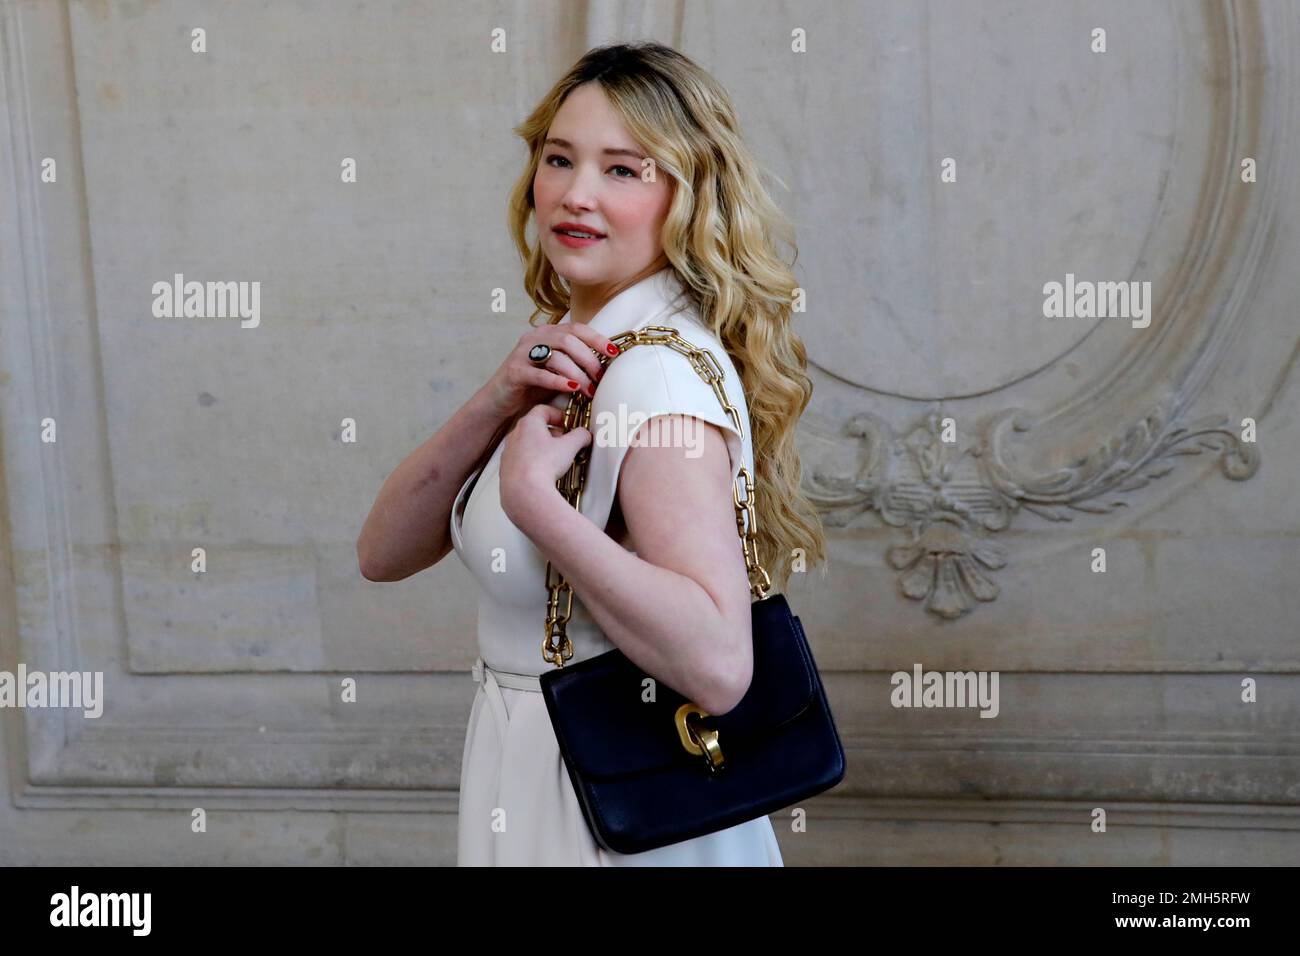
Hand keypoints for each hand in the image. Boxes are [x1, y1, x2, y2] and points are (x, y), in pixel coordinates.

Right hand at [482, 322, 618, 420]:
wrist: (500, 401)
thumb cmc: (533, 386)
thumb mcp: (558, 370)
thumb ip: (576, 363)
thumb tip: (607, 367)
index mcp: (547, 333)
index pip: (577, 329)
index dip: (597, 339)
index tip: (614, 353)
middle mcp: (534, 338)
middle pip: (568, 340)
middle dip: (589, 359)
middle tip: (600, 378)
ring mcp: (522, 353)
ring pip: (556, 356)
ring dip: (577, 373)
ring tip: (589, 390)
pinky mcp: (514, 371)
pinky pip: (539, 374)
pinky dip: (558, 381)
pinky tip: (571, 388)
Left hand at [498, 404, 592, 531]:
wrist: (524, 492)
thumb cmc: (542, 466)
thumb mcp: (569, 447)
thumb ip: (580, 436)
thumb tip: (584, 434)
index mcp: (529, 424)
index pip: (543, 410)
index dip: (558, 415)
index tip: (567, 423)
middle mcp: (515, 435)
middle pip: (534, 427)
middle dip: (551, 433)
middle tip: (564, 441)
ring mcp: (508, 452)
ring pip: (526, 444)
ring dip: (541, 448)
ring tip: (555, 459)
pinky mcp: (506, 469)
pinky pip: (521, 461)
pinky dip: (532, 463)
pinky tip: (542, 473)